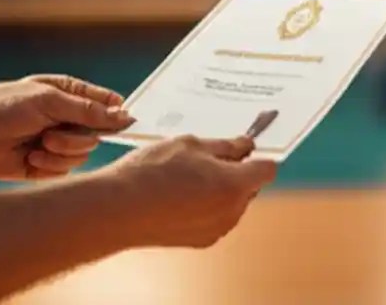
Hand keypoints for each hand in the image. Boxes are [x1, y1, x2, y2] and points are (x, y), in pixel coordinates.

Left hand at [0, 75, 135, 180]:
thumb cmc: (5, 106)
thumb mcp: (50, 101)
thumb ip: (88, 110)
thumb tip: (124, 114)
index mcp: (70, 95)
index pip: (108, 104)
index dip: (116, 114)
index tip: (123, 123)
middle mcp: (67, 119)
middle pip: (97, 135)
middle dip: (76, 138)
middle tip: (52, 134)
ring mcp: (58, 142)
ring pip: (83, 154)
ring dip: (61, 151)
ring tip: (38, 144)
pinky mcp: (47, 165)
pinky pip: (65, 170)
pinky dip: (48, 165)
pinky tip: (29, 157)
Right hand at [104, 134, 277, 248]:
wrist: (118, 209)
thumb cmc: (152, 171)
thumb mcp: (191, 145)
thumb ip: (225, 146)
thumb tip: (245, 145)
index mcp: (235, 184)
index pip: (267, 169)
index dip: (258, 155)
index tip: (244, 148)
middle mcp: (232, 211)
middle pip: (250, 186)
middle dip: (237, 172)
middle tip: (208, 157)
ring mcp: (217, 229)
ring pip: (232, 203)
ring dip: (220, 189)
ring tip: (187, 176)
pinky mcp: (201, 241)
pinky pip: (215, 218)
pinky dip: (206, 206)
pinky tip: (179, 195)